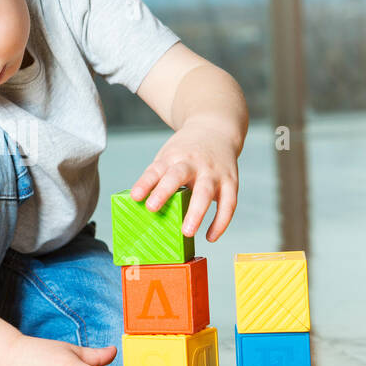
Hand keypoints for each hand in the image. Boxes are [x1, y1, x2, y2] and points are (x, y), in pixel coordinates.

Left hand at [129, 116, 240, 241]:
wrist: (216, 129)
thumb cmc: (186, 150)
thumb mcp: (168, 156)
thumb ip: (157, 178)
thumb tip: (139, 206)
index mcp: (172, 157)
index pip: (156, 170)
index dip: (145, 183)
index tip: (135, 197)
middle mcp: (192, 162)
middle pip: (178, 175)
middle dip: (164, 191)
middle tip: (152, 208)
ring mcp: (213, 171)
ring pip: (205, 191)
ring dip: (196, 212)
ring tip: (187, 232)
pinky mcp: (230, 181)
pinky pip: (228, 203)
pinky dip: (220, 222)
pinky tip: (210, 236)